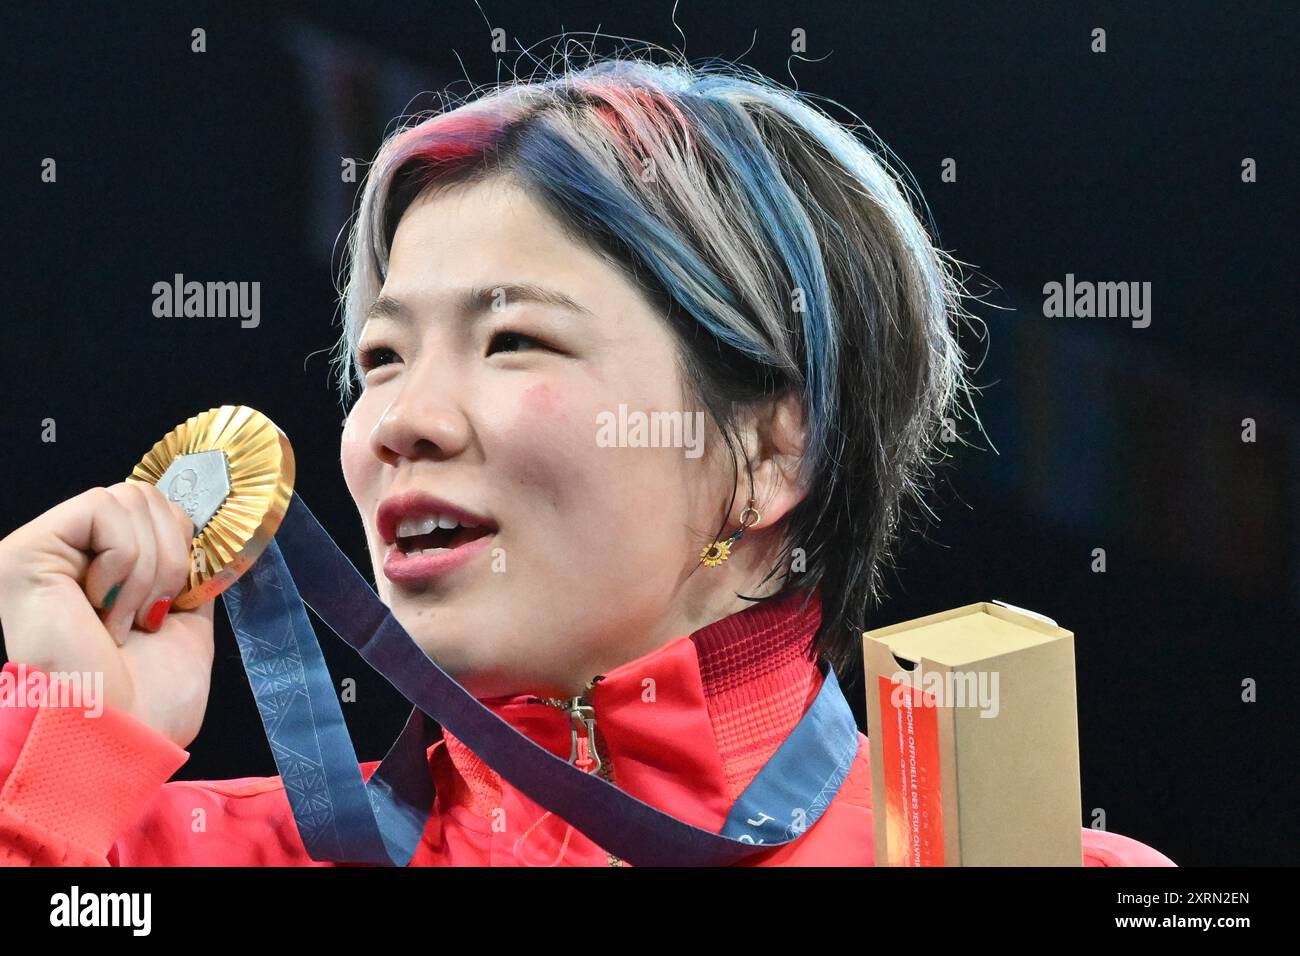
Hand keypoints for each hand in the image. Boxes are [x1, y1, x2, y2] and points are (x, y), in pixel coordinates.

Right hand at [0, 481, 214, 747]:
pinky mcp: (24, 552)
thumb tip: (200, 536)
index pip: (158, 509)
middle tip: (150, 617)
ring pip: (129, 497)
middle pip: (145, 494)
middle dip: (171, 556)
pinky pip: (102, 510)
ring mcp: (43, 550)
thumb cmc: (151, 699)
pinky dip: (124, 562)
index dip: (183, 545)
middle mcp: (68, 555)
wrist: (121, 736)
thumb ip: (185, 574)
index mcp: (105, 570)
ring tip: (123, 622)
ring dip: (150, 568)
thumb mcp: (186, 624)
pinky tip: (101, 610)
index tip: (174, 605)